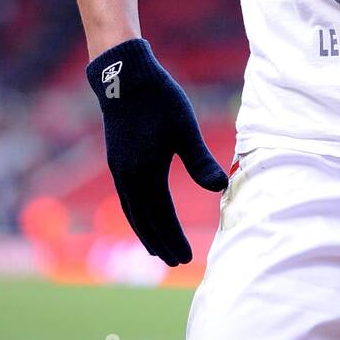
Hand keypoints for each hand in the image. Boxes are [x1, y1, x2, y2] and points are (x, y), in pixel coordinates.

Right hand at [86, 37, 228, 263]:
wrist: (124, 77)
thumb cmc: (160, 101)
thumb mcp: (185, 129)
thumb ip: (200, 161)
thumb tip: (222, 188)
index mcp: (146, 174)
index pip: (162, 217)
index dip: (174, 238)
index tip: (186, 258)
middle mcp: (128, 178)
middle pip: (144, 221)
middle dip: (160, 242)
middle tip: (176, 262)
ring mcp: (119, 170)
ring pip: (132, 211)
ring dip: (146, 232)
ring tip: (157, 248)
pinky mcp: (117, 161)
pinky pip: (126, 198)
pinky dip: (136, 214)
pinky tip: (144, 214)